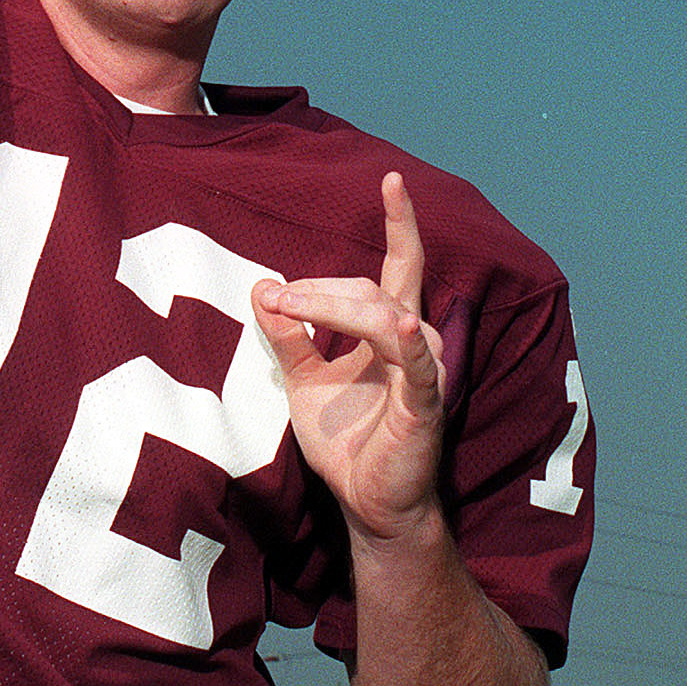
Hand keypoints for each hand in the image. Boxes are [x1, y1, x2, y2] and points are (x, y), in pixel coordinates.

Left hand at [251, 172, 445, 540]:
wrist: (366, 505)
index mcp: (390, 332)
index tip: (391, 180)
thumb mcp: (302, 381)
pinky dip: (401, 338)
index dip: (400, 224)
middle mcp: (414, 343)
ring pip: (384, 312)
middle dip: (316, 287)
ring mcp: (423, 371)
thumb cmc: (346, 441)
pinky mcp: (425, 403)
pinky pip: (415, 360)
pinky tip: (398, 325)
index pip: (401, 266)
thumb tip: (261, 287)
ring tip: (288, 305)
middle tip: (273, 299)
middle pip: (370, 286)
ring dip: (331, 303)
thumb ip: (287, 336)